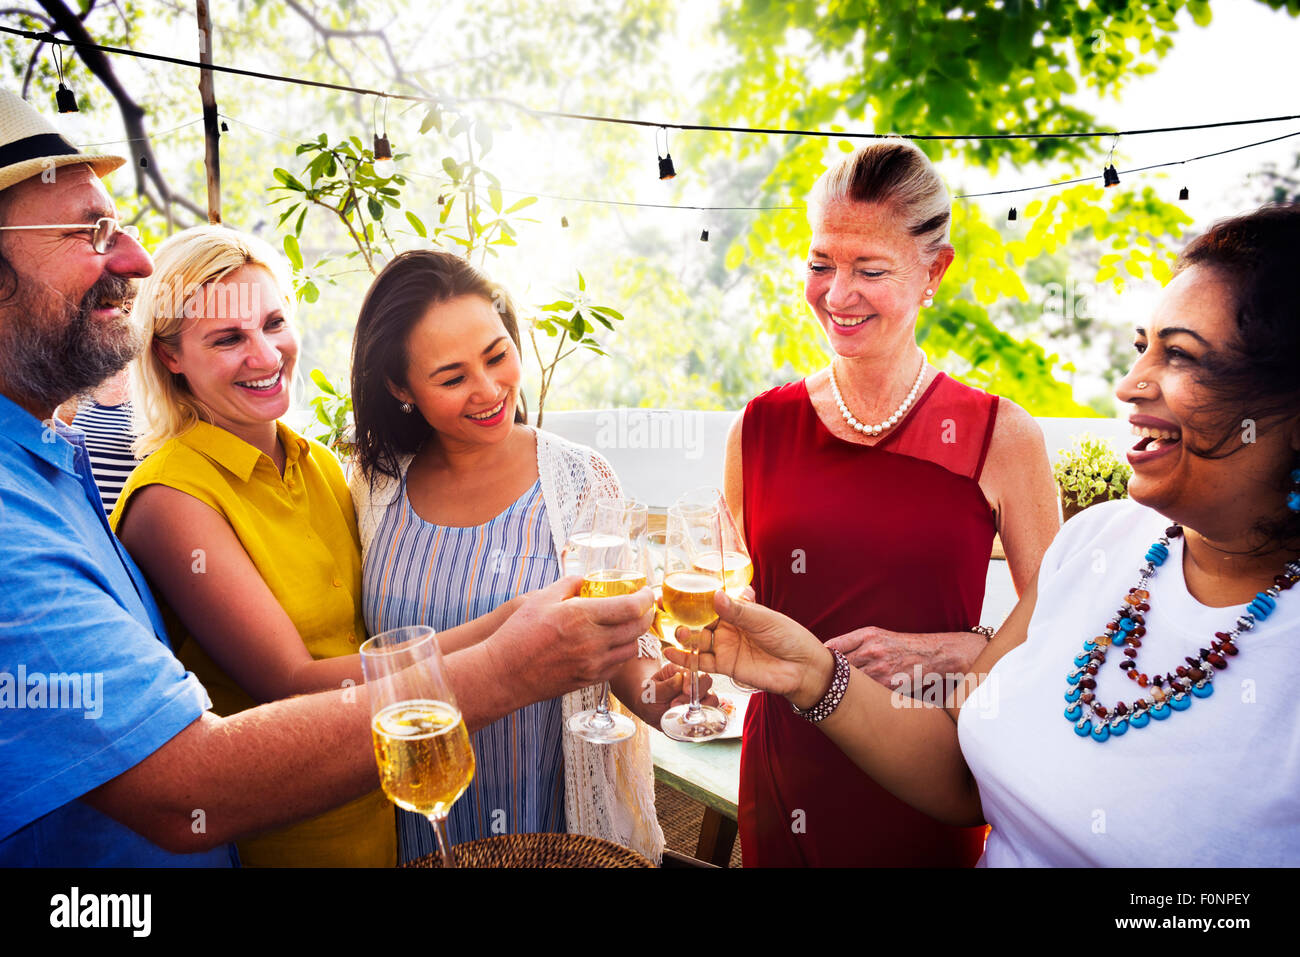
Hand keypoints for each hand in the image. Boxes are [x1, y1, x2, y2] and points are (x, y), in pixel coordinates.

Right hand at [486, 575, 653, 703]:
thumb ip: (568, 584)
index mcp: (582, 616)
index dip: (646, 597)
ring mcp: (593, 664)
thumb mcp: (540, 598)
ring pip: (631, 648)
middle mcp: (593, 642)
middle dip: (646, 614)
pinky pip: (617, 666)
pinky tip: (613, 644)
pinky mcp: (589, 679)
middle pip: (638, 628)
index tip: (647, 591)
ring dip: (636, 634)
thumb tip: (586, 578)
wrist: (504, 674)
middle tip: (644, 606)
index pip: (631, 607)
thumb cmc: (518, 634)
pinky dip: (622, 653)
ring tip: (629, 624)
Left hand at [635, 661, 718, 725]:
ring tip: (683, 714)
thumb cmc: (649, 698)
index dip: (692, 681)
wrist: (650, 711)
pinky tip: (691, 720)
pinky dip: (703, 717)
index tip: (686, 692)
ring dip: (700, 708)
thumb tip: (680, 678)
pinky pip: (711, 712)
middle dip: (695, 695)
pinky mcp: (702, 708)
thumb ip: (665, 686)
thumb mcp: (652, 692)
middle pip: (706, 681)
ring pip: (712, 698)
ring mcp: (700, 695)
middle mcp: (693, 681)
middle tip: (677, 705)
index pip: (692, 670)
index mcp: (679, 670)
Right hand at [663, 591, 831, 708]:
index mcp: (736, 611)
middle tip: (664, 613)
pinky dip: (686, 660)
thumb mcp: (764, 619)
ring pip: (697, 641)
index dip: (691, 599)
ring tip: (674, 634)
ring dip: (683, 638)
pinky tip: (672, 654)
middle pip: (698, 622)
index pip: (709, 602)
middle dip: (681, 618)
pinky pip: (701, 662)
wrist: (803, 668)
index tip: (672, 593)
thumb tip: (715, 595)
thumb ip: (738, 611)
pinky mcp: (725, 666)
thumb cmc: (789, 637)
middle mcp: (727, 628)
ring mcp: (725, 647)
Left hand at [825, 628, 987, 688]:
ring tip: (829, 696)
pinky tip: (852, 703)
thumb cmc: (901, 644)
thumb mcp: (875, 634)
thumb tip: (825, 651)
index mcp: (867, 635)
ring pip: (850, 684)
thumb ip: (850, 641)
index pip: (832, 647)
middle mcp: (872, 651)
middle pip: (838, 667)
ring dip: (839, 690)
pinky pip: (868, 695)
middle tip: (814, 686)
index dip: (818, 659)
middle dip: (826, 677)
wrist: (935, 655)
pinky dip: (858, 699)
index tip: (809, 666)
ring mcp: (882, 670)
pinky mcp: (890, 687)